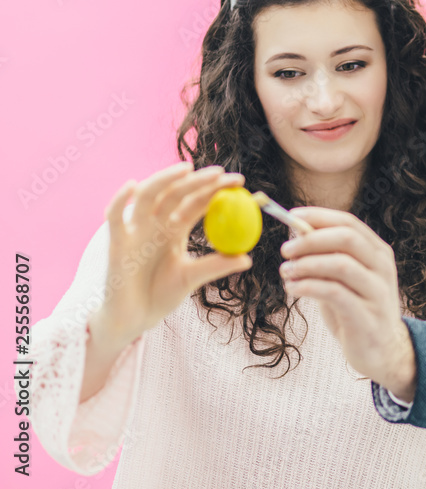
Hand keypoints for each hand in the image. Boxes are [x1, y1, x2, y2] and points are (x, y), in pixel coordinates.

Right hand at [95, 162, 252, 346]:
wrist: (133, 318)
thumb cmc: (161, 296)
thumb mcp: (191, 279)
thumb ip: (215, 266)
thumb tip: (248, 259)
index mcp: (176, 229)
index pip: (197, 202)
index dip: (216, 190)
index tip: (239, 182)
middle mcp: (156, 223)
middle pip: (176, 193)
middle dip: (198, 180)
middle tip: (220, 173)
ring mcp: (136, 230)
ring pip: (148, 195)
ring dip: (165, 179)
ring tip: (187, 169)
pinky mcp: (116, 241)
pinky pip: (114, 216)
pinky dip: (120, 199)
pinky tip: (132, 186)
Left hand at [278, 207, 416, 401]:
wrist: (382, 351)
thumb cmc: (356, 310)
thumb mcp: (344, 280)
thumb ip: (327, 258)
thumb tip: (295, 234)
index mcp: (378, 253)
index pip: (349, 223)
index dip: (319, 217)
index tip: (292, 217)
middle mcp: (382, 268)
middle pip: (347, 238)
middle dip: (311, 240)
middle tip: (286, 250)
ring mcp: (377, 292)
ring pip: (341, 264)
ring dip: (307, 265)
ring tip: (286, 272)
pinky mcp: (367, 317)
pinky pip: (335, 293)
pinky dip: (309, 287)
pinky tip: (293, 290)